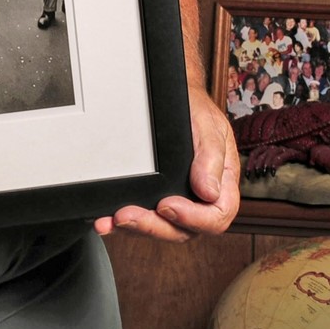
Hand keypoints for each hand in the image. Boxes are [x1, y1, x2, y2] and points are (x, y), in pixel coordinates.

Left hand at [95, 85, 238, 241]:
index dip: (192, 218)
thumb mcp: (210, 126)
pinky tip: (107, 222)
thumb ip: (211, 157)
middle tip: (129, 215)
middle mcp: (201, 198)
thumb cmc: (196, 111)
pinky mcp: (155, 199)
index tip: (168, 205)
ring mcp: (178, 200)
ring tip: (114, 219)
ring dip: (135, 229)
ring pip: (161, 228)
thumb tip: (209, 191)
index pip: (216, 216)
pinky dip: (122, 224)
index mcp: (222, 184)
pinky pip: (143, 218)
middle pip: (184, 230)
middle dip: (154, 226)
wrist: (174, 98)